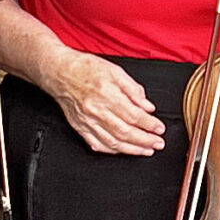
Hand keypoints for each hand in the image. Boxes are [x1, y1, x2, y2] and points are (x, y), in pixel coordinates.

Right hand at [50, 49, 166, 156]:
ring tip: (146, 150)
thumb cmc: (86, 68)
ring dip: (132, 149)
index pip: (133, 116)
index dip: (149, 124)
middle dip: (145, 140)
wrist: (60, 72)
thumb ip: (133, 90)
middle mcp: (97, 111)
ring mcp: (87, 122)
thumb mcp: (115, 71)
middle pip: (125, 132)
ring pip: (113, 142)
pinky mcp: (80, 127)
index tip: (159, 128)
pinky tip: (123, 150)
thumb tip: (147, 107)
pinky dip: (112, 150)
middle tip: (158, 143)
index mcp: (107, 95)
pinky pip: (97, 145)